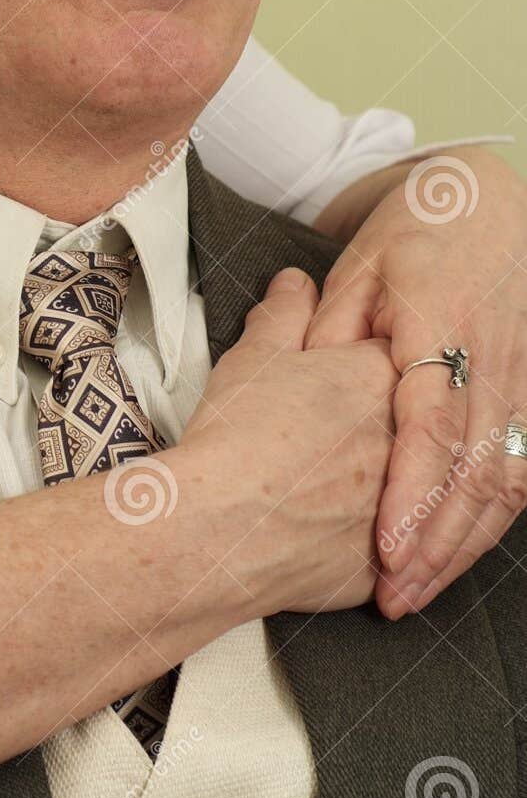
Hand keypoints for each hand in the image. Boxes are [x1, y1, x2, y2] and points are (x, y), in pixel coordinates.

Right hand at [181, 267, 396, 616]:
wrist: (221, 528)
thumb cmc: (238, 435)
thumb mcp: (256, 354)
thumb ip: (285, 312)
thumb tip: (297, 283)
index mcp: (380, 378)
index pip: (388, 357)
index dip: (350, 367)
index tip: (323, 381)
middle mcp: (406, 440)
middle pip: (398, 422)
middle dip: (364, 425)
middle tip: (312, 433)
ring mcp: (403, 506)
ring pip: (394, 487)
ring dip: (363, 484)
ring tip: (308, 485)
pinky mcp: (385, 563)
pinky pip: (380, 545)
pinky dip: (354, 538)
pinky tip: (315, 532)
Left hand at [305, 148, 526, 619]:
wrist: (488, 202)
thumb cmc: (416, 232)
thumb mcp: (358, 266)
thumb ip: (326, 324)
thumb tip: (294, 379)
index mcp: (440, 325)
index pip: (431, 425)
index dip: (411, 493)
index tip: (385, 547)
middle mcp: (490, 358)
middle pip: (474, 470)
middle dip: (437, 542)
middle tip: (394, 595)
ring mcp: (520, 377)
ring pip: (505, 479)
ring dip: (463, 542)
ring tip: (416, 589)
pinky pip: (522, 468)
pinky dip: (492, 518)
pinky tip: (457, 553)